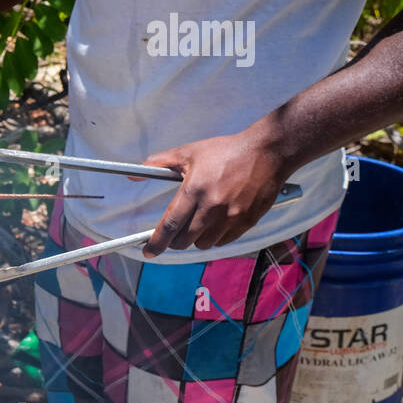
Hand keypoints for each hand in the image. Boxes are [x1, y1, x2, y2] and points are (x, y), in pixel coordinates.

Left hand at [137, 129, 291, 256]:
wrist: (268, 152)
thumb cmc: (227, 151)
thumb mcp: (189, 152)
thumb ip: (159, 163)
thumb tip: (134, 173)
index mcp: (194, 190)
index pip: (170, 225)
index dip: (156, 242)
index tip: (148, 251)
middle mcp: (212, 207)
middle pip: (185, 240)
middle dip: (175, 241)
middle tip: (175, 233)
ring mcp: (231, 216)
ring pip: (204, 243)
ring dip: (196, 239)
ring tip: (198, 224)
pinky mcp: (248, 221)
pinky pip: (224, 241)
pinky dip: (215, 237)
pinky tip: (215, 224)